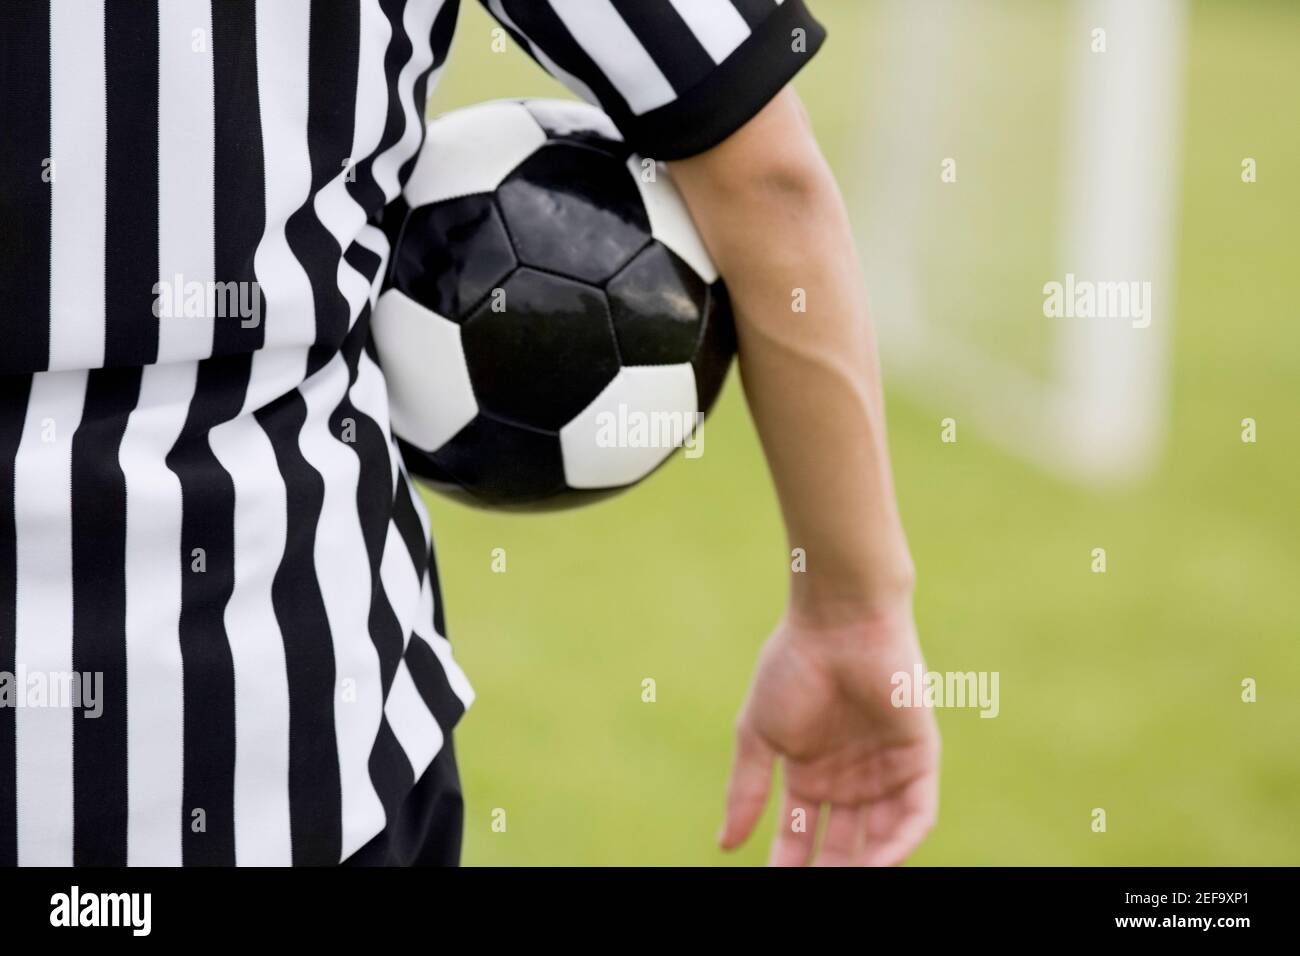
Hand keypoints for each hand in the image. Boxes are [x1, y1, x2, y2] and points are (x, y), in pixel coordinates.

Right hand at [719, 605, 939, 865]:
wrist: (838, 623)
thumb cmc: (792, 667)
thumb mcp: (759, 734)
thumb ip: (747, 790)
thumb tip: (725, 845)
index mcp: (810, 771)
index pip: (799, 833)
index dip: (787, 862)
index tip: (770, 886)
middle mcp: (849, 777)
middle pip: (840, 845)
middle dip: (826, 873)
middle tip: (809, 893)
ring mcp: (885, 769)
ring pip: (879, 838)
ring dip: (863, 866)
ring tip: (841, 884)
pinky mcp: (919, 758)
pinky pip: (915, 815)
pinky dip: (898, 844)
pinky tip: (876, 864)